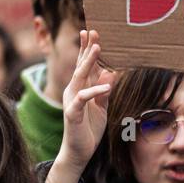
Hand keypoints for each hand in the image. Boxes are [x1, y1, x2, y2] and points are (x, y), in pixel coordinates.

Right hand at [47, 29, 113, 182]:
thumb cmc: (88, 128)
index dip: (89, 49)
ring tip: (97, 48)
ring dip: (88, 63)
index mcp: (81, 88)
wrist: (78, 151)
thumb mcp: (101, 107)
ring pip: (79, 78)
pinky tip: (105, 86)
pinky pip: (82, 99)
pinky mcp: (73, 113)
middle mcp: (74, 91)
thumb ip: (105, 91)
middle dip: (87, 48)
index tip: (92, 32)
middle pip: (81, 66)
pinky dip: (93, 92)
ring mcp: (72, 101)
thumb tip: (112, 72)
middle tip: (92, 31)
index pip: (85, 65)